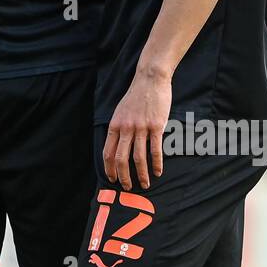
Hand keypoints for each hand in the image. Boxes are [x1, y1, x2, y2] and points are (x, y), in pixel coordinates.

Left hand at [103, 66, 171, 190]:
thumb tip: (116, 144)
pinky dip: (157, 163)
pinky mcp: (156, 126)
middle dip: (124, 176)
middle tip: (127, 187)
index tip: (112, 179)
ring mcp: (141, 127)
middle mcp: (126, 128)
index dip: (109, 168)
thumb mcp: (120, 111)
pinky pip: (155, 149)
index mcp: (115, 125)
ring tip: (145, 184)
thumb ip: (118, 127)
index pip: (108, 152)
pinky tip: (158, 172)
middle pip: (121, 158)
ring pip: (139, 157)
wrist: (150, 79)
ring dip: (141, 174)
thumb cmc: (136, 96)